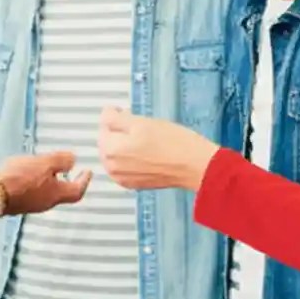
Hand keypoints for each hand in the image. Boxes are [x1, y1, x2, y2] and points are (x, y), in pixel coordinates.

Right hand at [0, 151, 91, 215]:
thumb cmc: (19, 179)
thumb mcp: (45, 163)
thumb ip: (62, 161)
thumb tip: (73, 160)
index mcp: (56, 194)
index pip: (77, 190)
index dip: (84, 181)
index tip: (87, 172)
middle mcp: (46, 203)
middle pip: (62, 193)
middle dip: (66, 180)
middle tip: (67, 170)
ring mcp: (31, 204)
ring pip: (47, 193)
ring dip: (49, 181)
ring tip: (46, 168)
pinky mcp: (19, 203)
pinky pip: (32, 192)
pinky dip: (35, 183)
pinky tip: (27, 174)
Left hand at [98, 106, 219, 191]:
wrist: (195, 166)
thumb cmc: (174, 144)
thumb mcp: (142, 122)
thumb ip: (117, 118)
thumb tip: (106, 115)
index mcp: (110, 149)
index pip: (104, 122)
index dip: (117, 114)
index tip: (128, 113)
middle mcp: (112, 167)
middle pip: (107, 140)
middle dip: (119, 131)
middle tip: (142, 127)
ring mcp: (122, 178)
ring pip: (116, 153)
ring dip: (125, 145)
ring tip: (147, 141)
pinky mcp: (133, 185)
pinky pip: (124, 166)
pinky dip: (131, 159)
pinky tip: (148, 154)